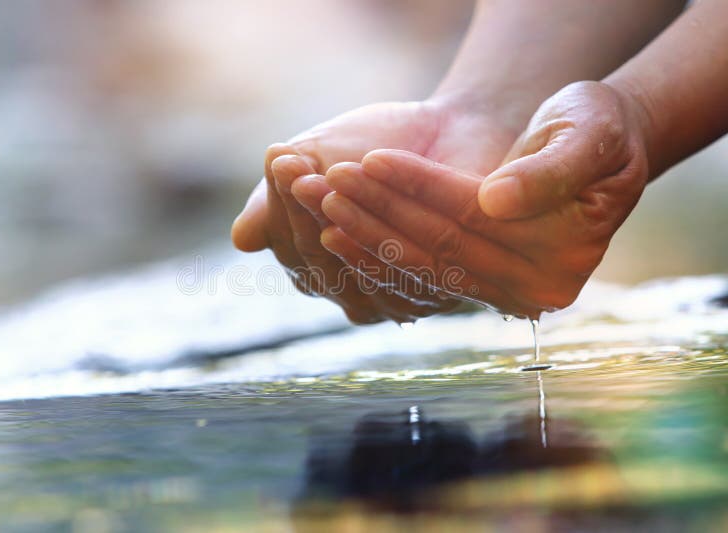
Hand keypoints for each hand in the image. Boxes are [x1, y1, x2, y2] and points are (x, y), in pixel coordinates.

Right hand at [231, 98, 520, 322]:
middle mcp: (358, 296)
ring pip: (360, 268)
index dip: (284, 210)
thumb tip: (243, 240)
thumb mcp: (314, 166)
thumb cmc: (371, 147)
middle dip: (303, 213)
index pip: (294, 255)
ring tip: (321, 175)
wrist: (445, 125)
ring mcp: (401, 298)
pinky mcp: (449, 289)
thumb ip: (281, 203)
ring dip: (336, 219)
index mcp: (321, 274)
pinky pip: (411, 269)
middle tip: (294, 165)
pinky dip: (387, 232)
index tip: (280, 160)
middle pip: (321, 266)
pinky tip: (368, 196)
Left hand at [320, 81, 649, 316]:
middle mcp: (537, 288)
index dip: (419, 187)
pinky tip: (336, 237)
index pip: (474, 217)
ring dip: (369, 237)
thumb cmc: (597, 131)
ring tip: (322, 206)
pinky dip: (379, 256)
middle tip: (329, 184)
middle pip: (443, 246)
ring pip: (425, 265)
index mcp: (565, 253)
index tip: (369, 160)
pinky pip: (422, 276)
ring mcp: (509, 295)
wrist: (601, 150)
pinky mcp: (485, 290)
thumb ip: (547, 170)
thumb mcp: (588, 135)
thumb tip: (494, 201)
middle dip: (381, 212)